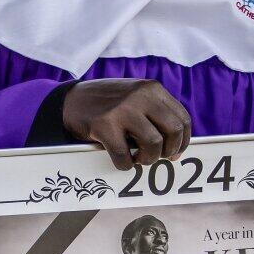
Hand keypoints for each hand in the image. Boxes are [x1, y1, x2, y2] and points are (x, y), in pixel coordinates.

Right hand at [60, 78, 191, 168]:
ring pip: (153, 143)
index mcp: (152, 89)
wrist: (70, 99)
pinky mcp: (104, 125)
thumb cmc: (107, 103)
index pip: (183, 118)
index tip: (174, 151)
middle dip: (170, 150)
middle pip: (173, 130)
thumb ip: (155, 109)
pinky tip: (122, 161)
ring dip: (148, 159)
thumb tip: (176, 141)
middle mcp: (140, 97)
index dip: (183, 140)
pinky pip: (124, 154)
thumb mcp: (135, 95)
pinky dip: (125, 164)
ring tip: (139, 159)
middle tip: (158, 157)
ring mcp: (122, 110)